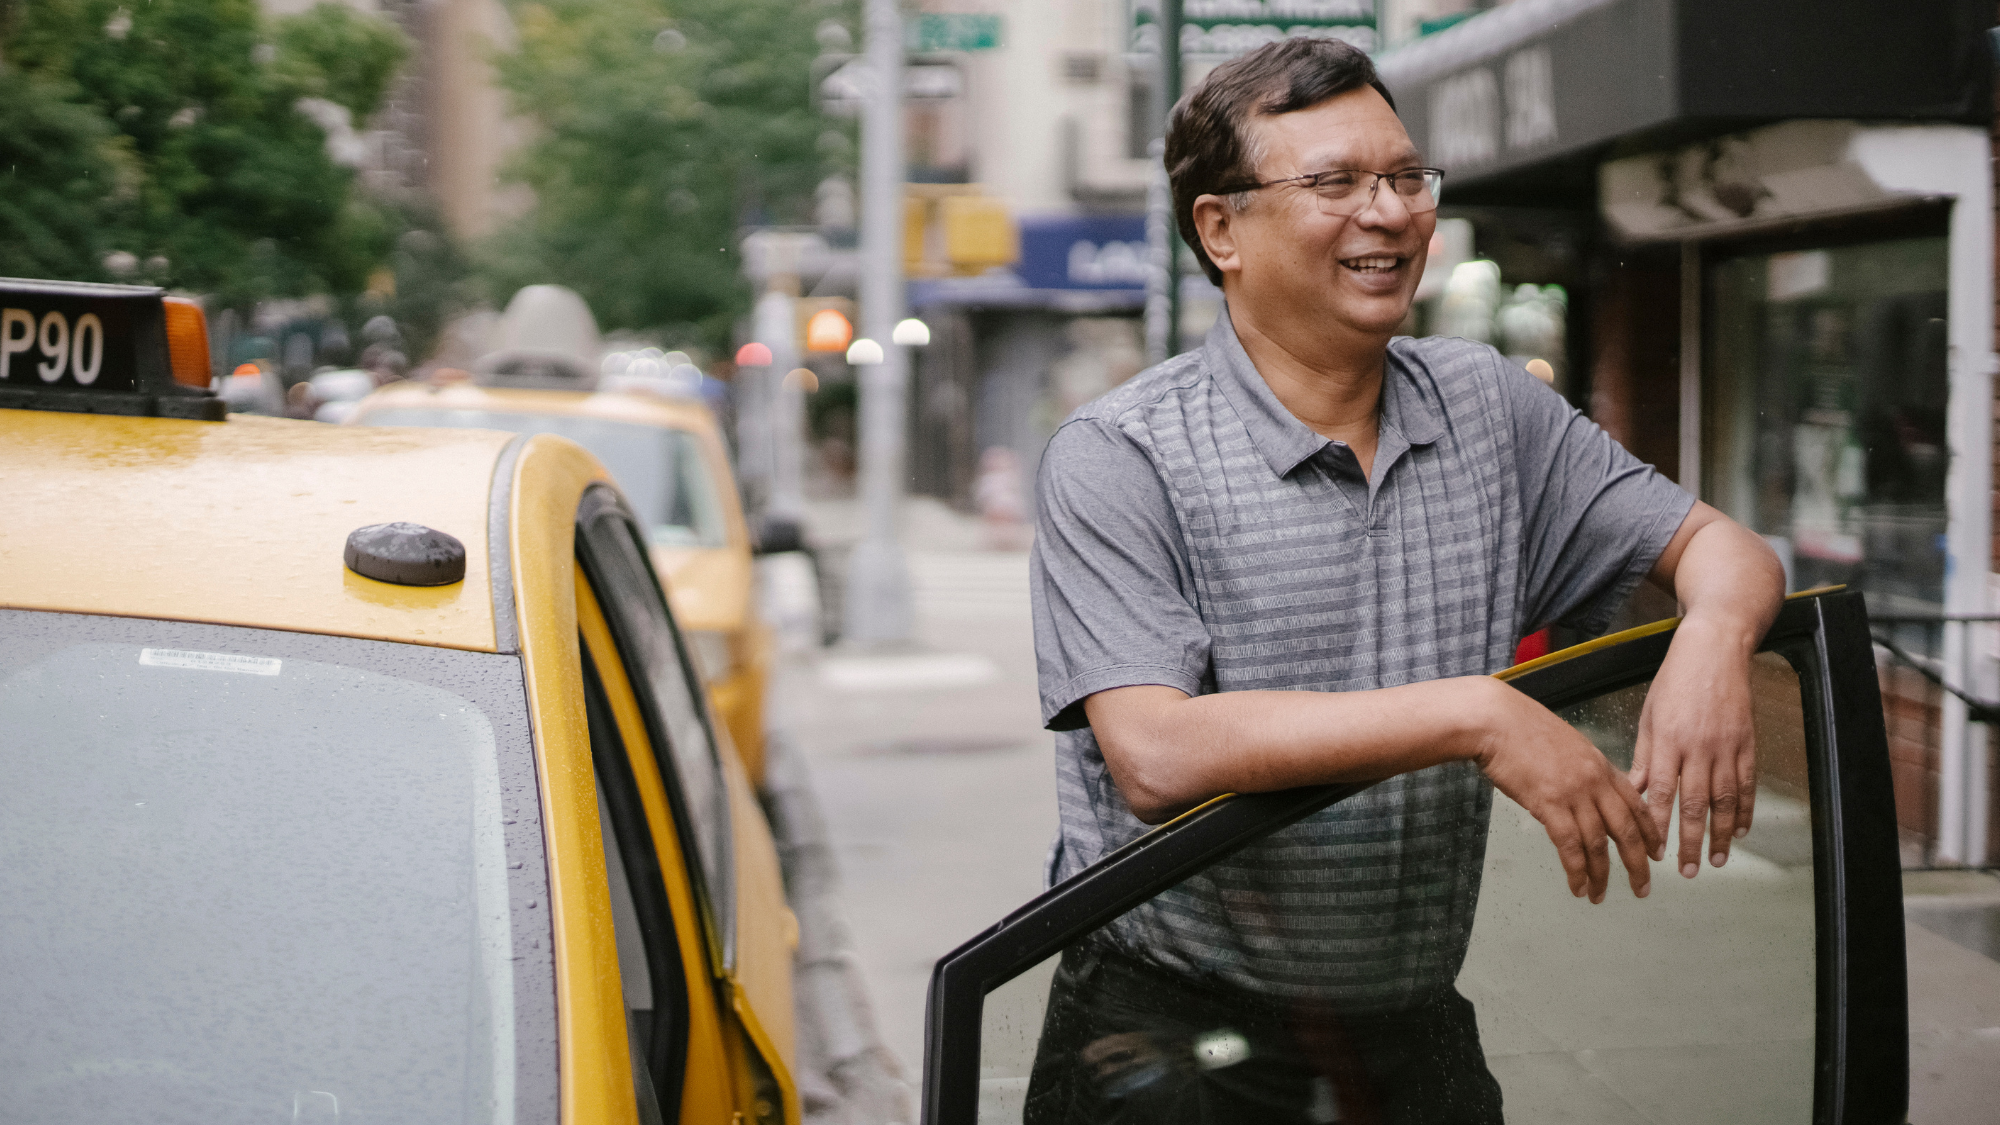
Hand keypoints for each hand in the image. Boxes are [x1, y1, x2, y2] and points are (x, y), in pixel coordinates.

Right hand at [1472, 679, 1664, 902]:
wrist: (1496, 720)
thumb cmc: (1520, 728)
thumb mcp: (1565, 744)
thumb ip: (1580, 769)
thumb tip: (1582, 792)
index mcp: (1600, 765)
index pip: (1635, 804)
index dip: (1649, 832)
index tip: (1656, 853)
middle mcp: (1594, 781)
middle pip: (1626, 830)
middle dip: (1637, 864)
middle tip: (1642, 887)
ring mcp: (1574, 793)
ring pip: (1599, 843)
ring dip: (1601, 875)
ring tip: (1599, 895)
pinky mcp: (1549, 804)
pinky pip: (1570, 846)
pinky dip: (1576, 870)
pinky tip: (1577, 885)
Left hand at [1629, 619, 1759, 878]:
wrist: (1715, 650)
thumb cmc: (1674, 681)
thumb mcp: (1649, 716)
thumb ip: (1644, 757)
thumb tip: (1633, 792)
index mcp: (1668, 741)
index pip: (1660, 792)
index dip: (1658, 825)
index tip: (1653, 851)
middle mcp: (1698, 747)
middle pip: (1695, 804)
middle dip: (1691, 841)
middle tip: (1688, 871)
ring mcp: (1727, 746)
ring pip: (1725, 800)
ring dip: (1722, 834)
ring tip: (1717, 860)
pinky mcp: (1748, 742)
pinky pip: (1747, 784)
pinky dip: (1745, 810)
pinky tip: (1741, 831)